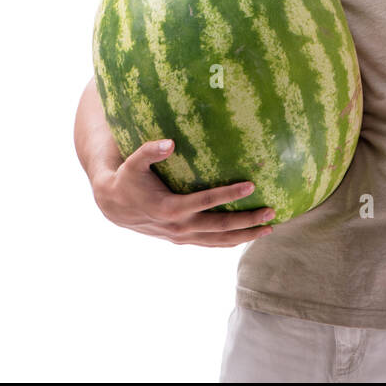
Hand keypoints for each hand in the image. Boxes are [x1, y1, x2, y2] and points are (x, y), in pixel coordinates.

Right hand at [92, 138, 275, 247]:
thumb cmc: (126, 179)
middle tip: (272, 211)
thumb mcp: (133, 163)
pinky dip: (230, 242)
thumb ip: (149, 151)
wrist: (114, 207)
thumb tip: (169, 142)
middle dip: (247, 221)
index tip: (251, 185)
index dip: (229, 194)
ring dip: (245, 236)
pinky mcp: (182, 239)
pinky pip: (210, 244)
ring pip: (218, 241)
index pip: (206, 201)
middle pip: (219, 227)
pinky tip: (248, 236)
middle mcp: (178, 226)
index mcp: (169, 207)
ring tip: (270, 228)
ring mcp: (181, 236)